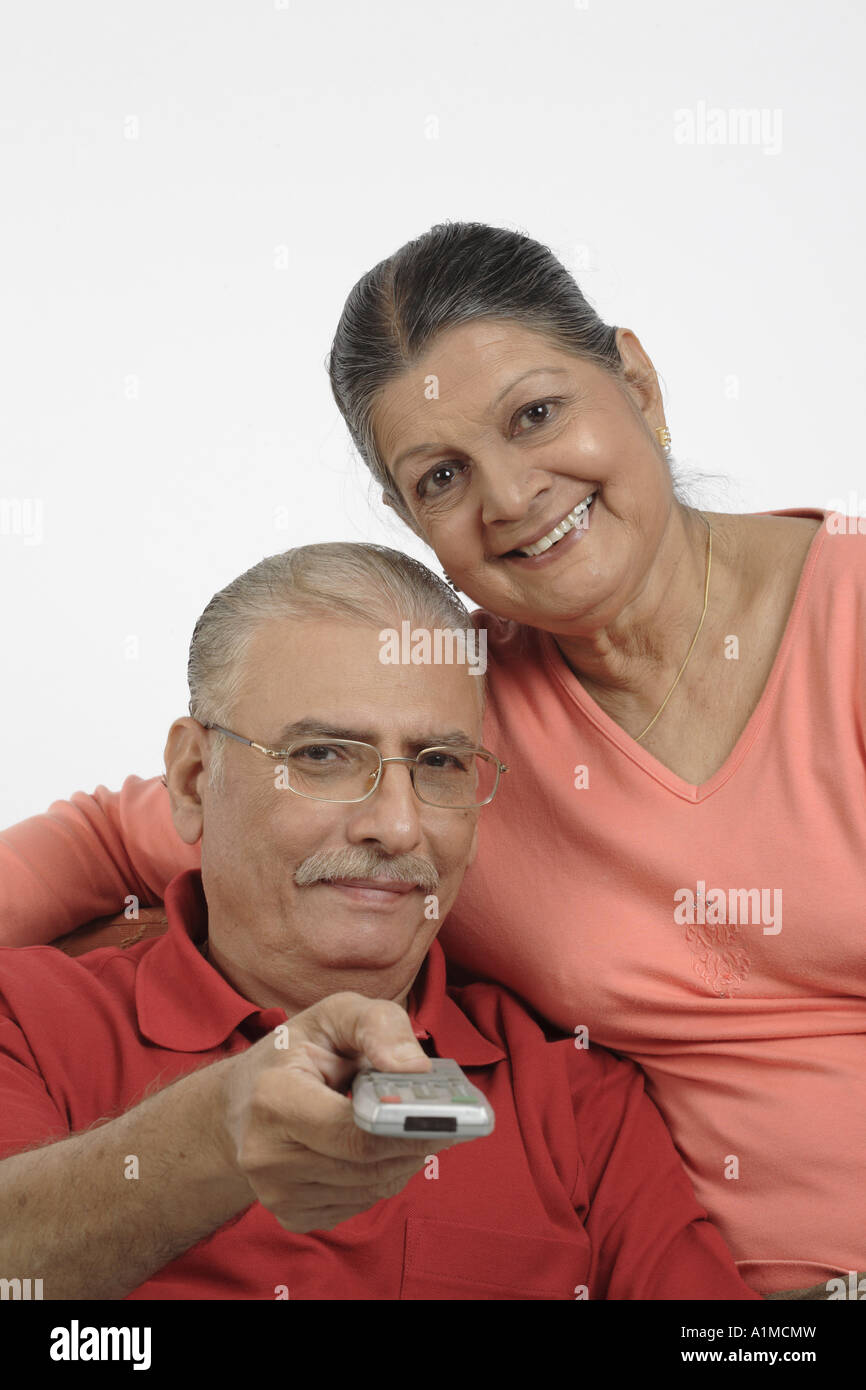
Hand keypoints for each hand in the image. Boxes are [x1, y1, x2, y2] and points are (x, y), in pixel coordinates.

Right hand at [219, 991, 457, 1232]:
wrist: (241, 1102)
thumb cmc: (295, 1053)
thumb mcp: (334, 1015)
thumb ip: (378, 1025)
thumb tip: (416, 1067)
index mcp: (273, 1098)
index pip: (355, 1131)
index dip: (405, 1128)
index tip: (446, 1117)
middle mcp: (266, 1155)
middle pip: (367, 1165)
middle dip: (413, 1144)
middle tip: (444, 1122)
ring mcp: (276, 1193)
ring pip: (369, 1189)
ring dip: (400, 1162)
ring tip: (406, 1129)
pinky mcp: (290, 1215)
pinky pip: (357, 1204)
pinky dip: (379, 1179)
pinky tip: (374, 1150)